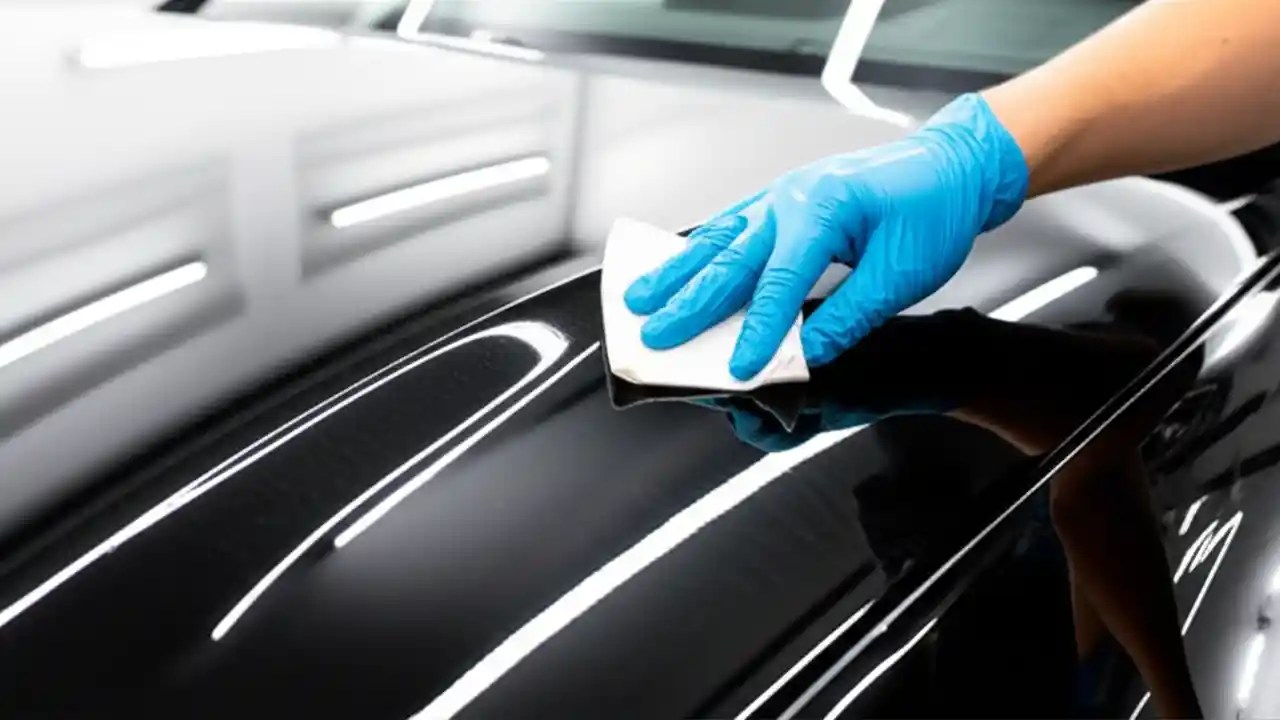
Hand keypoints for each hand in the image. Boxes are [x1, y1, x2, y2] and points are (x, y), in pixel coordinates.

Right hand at [624, 93, 1028, 379]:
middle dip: (690, 302)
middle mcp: (791, 198)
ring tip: (640, 297)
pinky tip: (676, 267)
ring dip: (678, 272)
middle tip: (655, 334)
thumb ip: (849, 315)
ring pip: (718, 239)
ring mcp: (781, 196)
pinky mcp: (782, 202)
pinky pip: (730, 227)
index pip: (780, 283)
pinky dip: (700, 251)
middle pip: (730, 258)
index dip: (757, 330)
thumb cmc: (933, 209)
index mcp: (824, 209)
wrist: (952, 165)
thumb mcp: (902, 273)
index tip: (739, 368)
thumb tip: (806, 352)